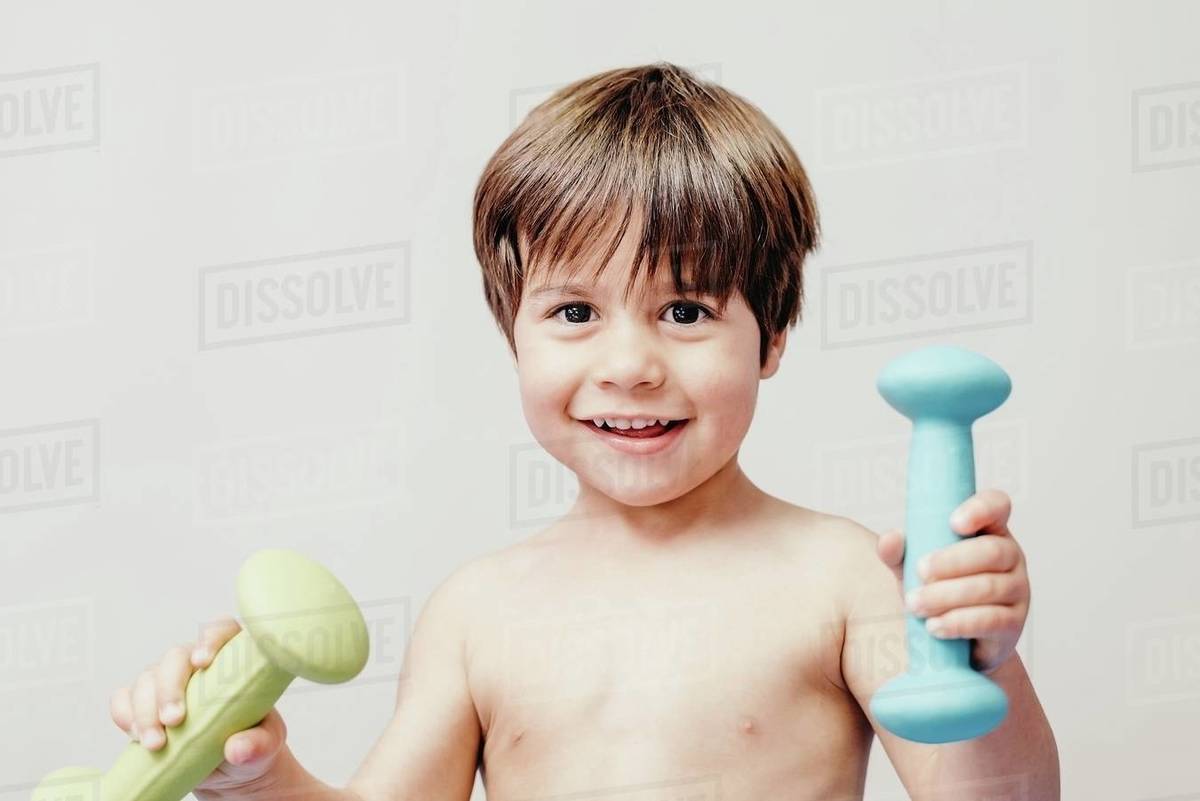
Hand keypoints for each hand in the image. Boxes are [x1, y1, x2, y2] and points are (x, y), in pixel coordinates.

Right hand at [108, 616, 287, 792]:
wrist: (229, 768)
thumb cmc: (253, 741)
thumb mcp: (266, 745)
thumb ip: (259, 744)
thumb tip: (237, 749)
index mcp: (232, 660)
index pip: (222, 630)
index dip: (210, 638)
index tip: (202, 662)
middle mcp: (196, 664)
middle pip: (175, 657)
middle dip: (169, 687)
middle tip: (174, 720)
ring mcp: (167, 682)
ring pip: (147, 679)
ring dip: (145, 710)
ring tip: (157, 743)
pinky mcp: (144, 705)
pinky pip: (124, 699)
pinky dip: (126, 716)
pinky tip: (138, 736)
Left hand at [876, 488, 1029, 673]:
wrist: (952, 640)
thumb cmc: (935, 589)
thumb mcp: (911, 568)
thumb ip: (898, 552)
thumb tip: (890, 539)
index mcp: (988, 530)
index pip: (997, 506)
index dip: (981, 509)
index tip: (953, 523)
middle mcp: (1010, 556)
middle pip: (992, 551)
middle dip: (952, 561)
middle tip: (919, 572)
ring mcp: (1017, 589)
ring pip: (989, 588)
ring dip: (947, 596)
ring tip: (914, 604)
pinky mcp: (1014, 623)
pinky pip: (992, 620)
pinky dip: (959, 622)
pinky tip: (935, 626)